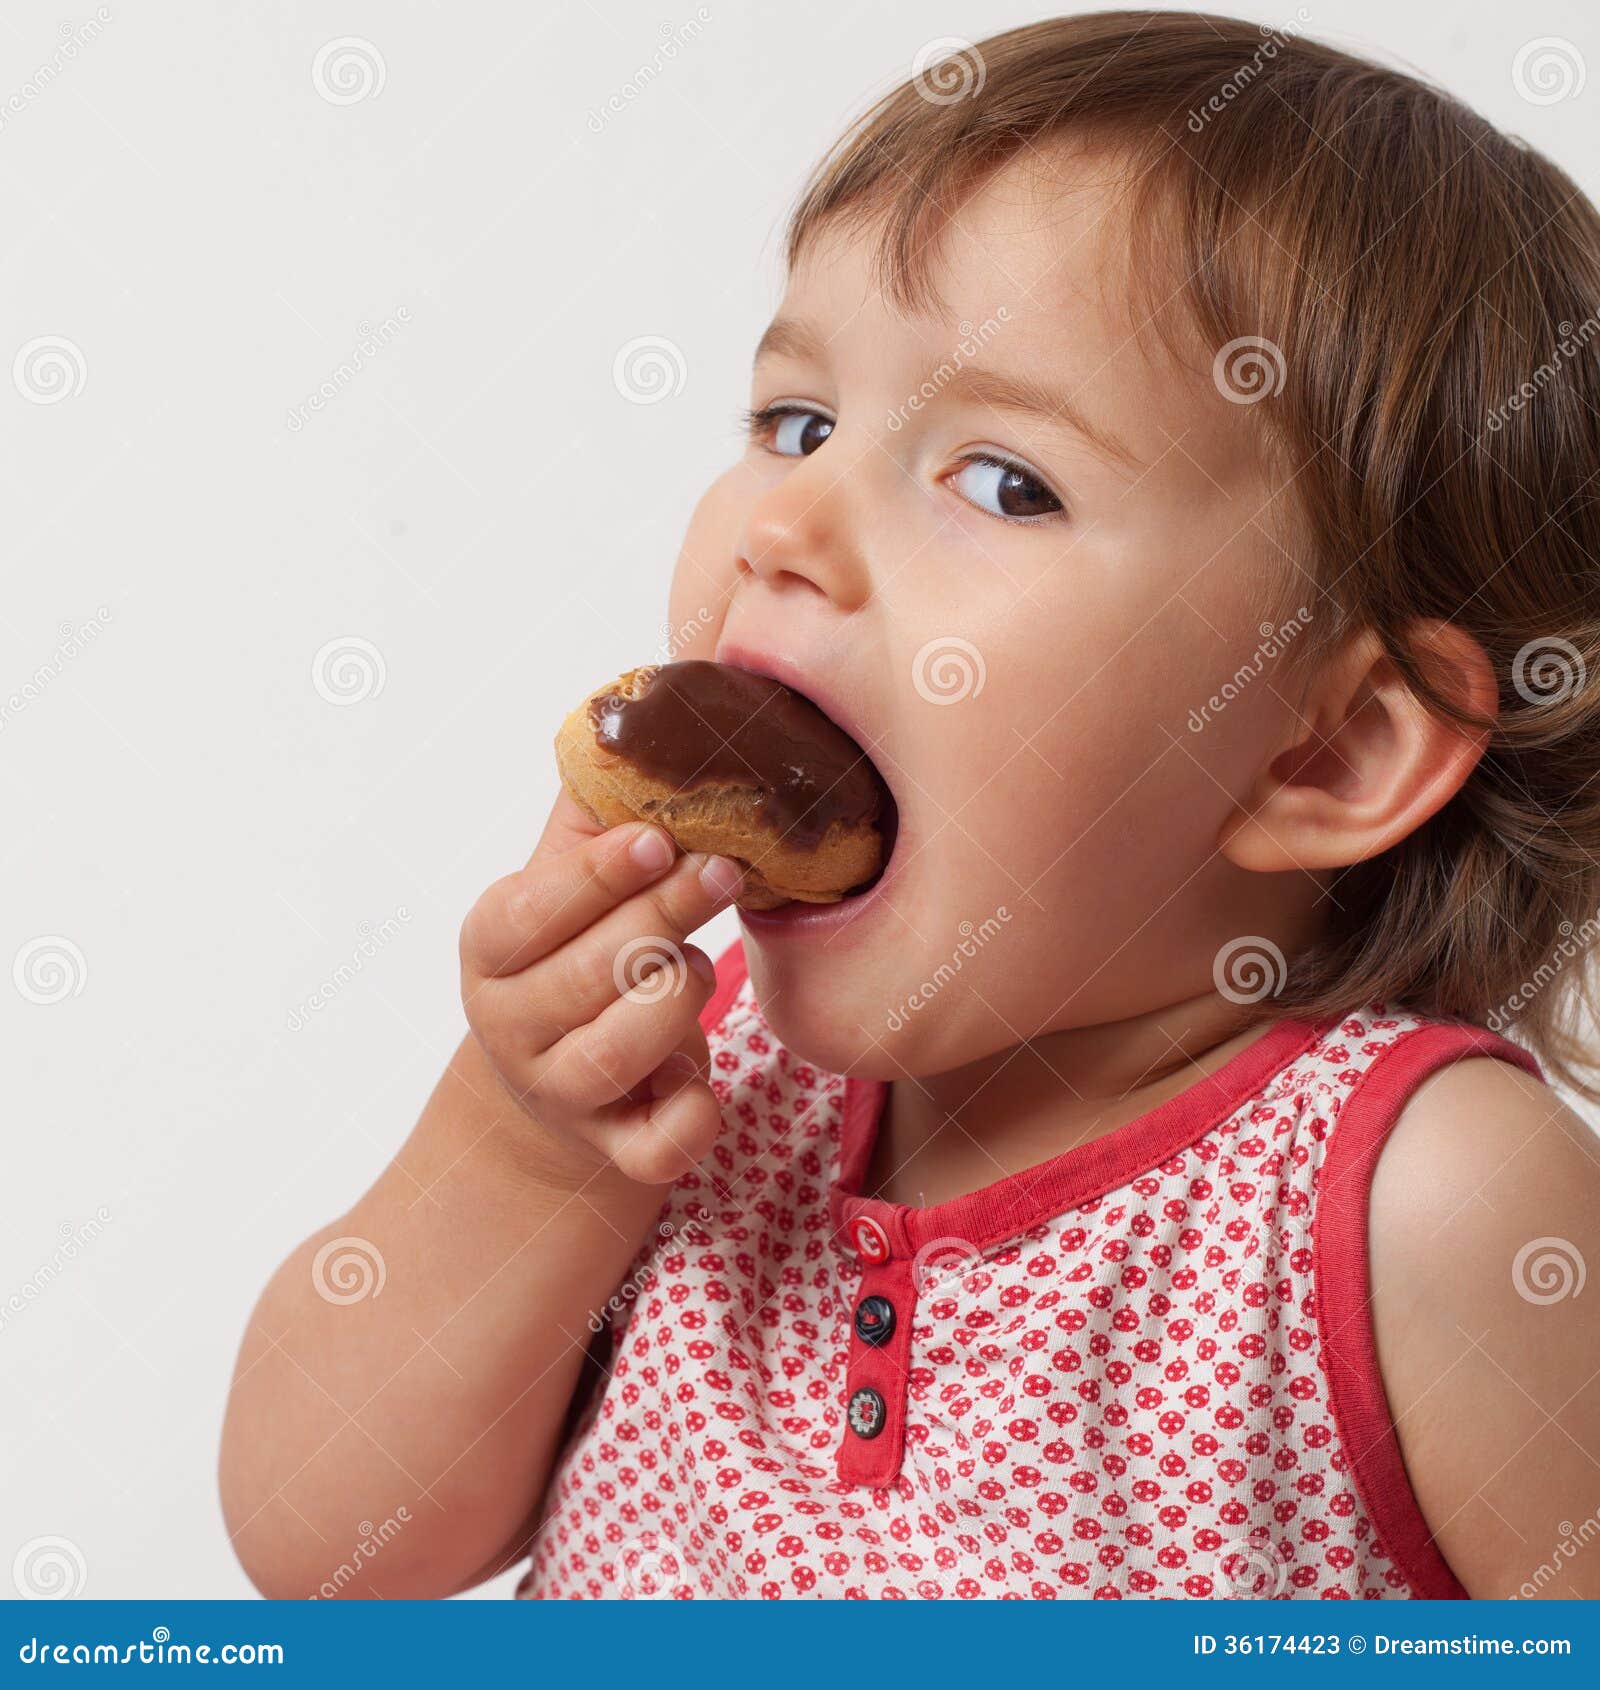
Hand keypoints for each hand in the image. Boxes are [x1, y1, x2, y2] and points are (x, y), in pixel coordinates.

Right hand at [460, 789, 741, 1185]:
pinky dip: (688, 1120)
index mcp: (491, 946)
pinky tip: (702, 1083)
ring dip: (674, 1003)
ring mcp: (558, 1093)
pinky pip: (653, 1148)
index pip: (532, 910)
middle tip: (722, 872)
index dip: (596, 877)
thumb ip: (596, 807)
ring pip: (612, 1055)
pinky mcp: (610, 1149)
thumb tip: (636, 707)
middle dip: (663, 919)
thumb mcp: (569, 879)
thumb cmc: (579, 952)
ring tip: (701, 967)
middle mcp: (509, 1024)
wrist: (559, 1078)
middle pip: (585, 975)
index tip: (656, 839)